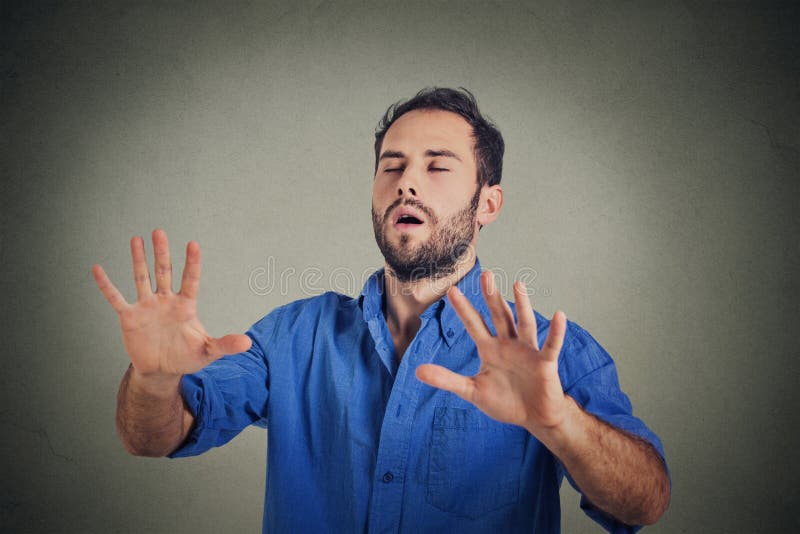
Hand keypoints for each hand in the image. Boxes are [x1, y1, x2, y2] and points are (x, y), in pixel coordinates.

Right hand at [92, 229, 251, 378]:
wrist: (161, 371)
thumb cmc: (186, 358)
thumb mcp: (208, 352)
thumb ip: (226, 344)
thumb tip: (248, 342)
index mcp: (186, 306)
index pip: (190, 279)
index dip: (191, 263)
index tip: (193, 244)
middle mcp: (165, 301)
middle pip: (164, 271)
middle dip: (161, 252)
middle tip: (159, 232)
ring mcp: (147, 307)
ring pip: (142, 278)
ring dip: (138, 259)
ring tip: (136, 239)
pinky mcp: (129, 317)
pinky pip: (115, 298)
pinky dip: (106, 285)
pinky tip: (98, 269)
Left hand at [416, 270, 568, 434]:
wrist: (534, 417)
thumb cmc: (505, 402)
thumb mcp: (472, 391)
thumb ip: (447, 380)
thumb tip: (417, 371)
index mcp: (490, 349)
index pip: (474, 324)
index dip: (463, 308)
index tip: (451, 290)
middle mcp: (508, 344)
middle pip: (499, 316)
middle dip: (491, 296)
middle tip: (485, 274)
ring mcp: (527, 351)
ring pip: (524, 323)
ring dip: (522, 305)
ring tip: (518, 284)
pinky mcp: (545, 362)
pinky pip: (551, 345)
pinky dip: (556, 331)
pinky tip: (559, 315)